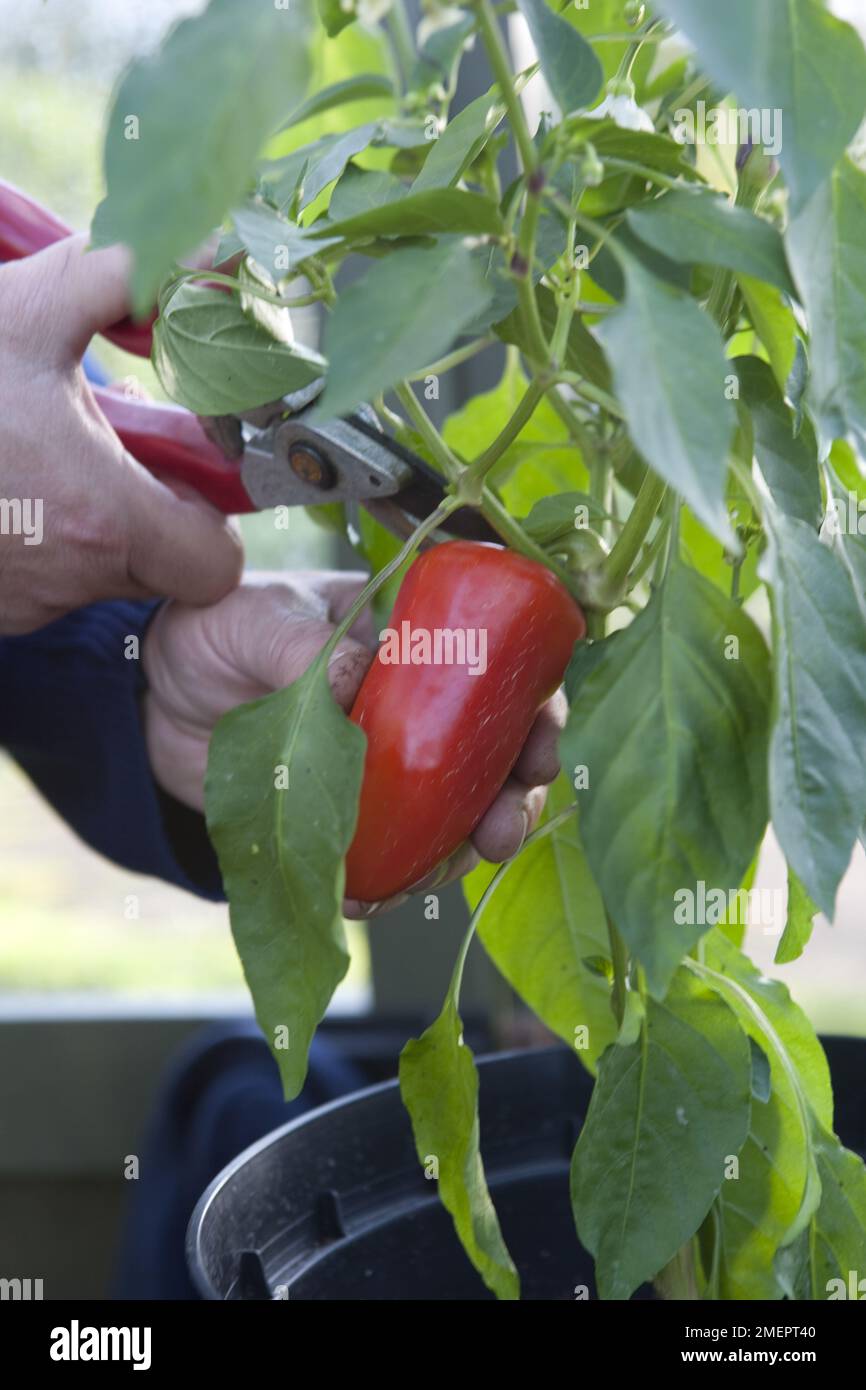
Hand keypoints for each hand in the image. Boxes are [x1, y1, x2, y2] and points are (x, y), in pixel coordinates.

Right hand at [0, 235, 241, 633]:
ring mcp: (23, 604)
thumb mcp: (24, 309)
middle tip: (115, 450)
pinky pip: (41, 582)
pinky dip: (36, 539)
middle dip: (151, 512)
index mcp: (102, 517)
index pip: (214, 567)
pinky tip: (4, 485)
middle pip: (160, 567)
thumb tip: (209, 254)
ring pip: (97, 574)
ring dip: (89, 521)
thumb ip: (124, 278)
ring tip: (42, 456)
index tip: (186, 474)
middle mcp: (69, 578)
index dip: (211, 522)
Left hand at [142, 572, 566, 915]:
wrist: (149, 696)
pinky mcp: (353, 814)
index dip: (539, 709)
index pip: (503, 669)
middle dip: (516, 799)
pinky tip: (373, 899)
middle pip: (497, 755)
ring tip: (439, 877)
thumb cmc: (217, 629)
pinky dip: (393, 881)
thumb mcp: (261, 618)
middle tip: (504, 831)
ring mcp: (391, 765)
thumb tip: (357, 682)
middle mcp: (420, 704)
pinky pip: (392, 853)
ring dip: (463, 852)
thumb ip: (309, 647)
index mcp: (416, 637)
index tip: (543, 747)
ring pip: (456, 814)